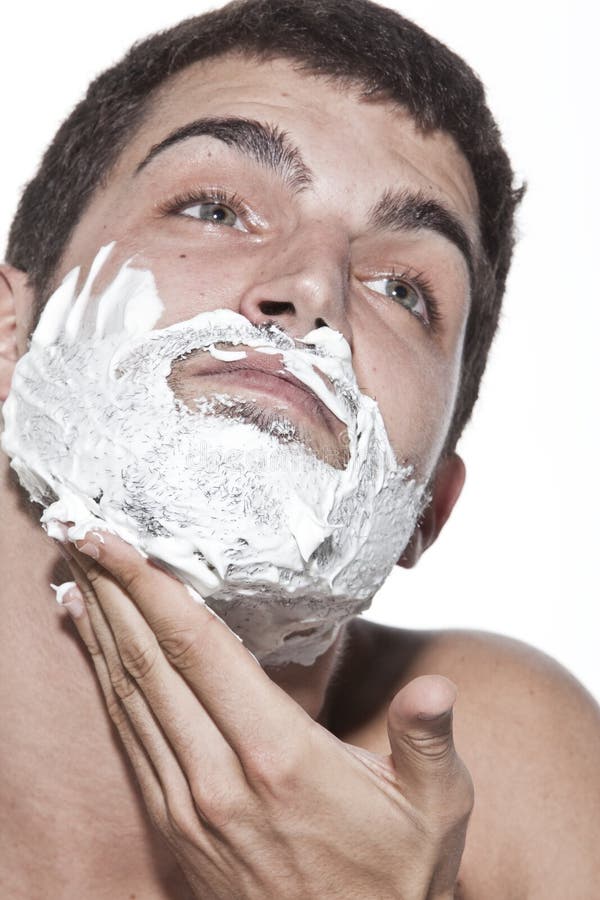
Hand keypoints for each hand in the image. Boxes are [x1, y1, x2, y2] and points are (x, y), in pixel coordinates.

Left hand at [56, 529, 472, 899]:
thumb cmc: (395, 877)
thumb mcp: (436, 808)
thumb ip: (428, 741)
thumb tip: (436, 688)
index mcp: (279, 758)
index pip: (198, 649)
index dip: (151, 587)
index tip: (115, 538)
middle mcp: (219, 778)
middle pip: (149, 662)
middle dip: (110, 590)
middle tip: (80, 532)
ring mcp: (189, 806)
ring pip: (128, 698)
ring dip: (99, 630)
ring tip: (77, 576)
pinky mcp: (175, 827)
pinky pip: (128, 739)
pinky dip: (106, 685)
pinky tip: (96, 650)